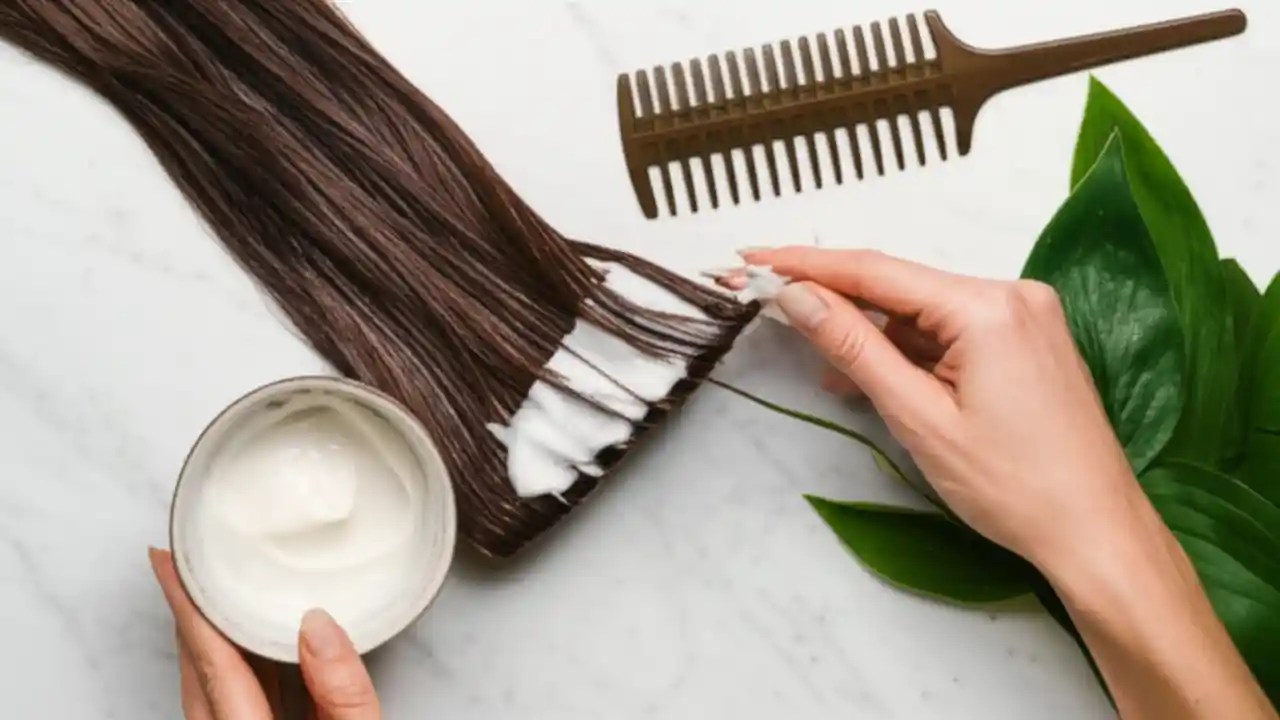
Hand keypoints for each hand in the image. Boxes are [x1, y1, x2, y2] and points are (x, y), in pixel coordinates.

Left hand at [148, 548, 381, 718]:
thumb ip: (343, 689)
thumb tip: (318, 623)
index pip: (212, 664)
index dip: (190, 608)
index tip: (169, 561)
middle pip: (198, 672)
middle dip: (192, 613)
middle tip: (186, 560)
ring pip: (208, 685)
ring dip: (209, 638)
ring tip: (214, 589)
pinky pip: (227, 696)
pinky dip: (231, 662)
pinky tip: (249, 638)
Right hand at [729, 247, 1136, 567]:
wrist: (1097, 532)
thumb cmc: (1017, 488)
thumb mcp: (918, 417)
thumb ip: (855, 348)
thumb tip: (799, 298)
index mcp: (987, 307)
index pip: (875, 270)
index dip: (805, 265)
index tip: (755, 261)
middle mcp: (1012, 295)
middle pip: (900, 287)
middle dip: (837, 301)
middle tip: (772, 305)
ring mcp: (1025, 317)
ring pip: (924, 312)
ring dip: (874, 335)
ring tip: (825, 367)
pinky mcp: (1027, 342)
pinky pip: (951, 332)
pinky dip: (911, 352)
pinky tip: (876, 377)